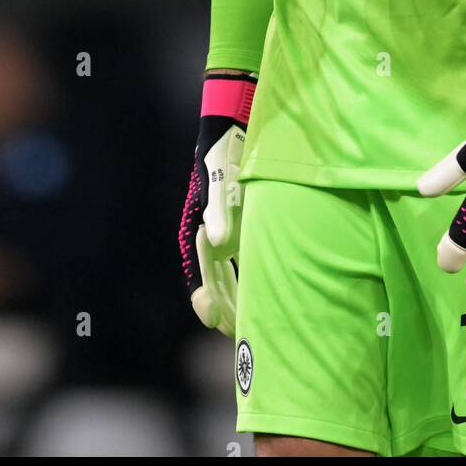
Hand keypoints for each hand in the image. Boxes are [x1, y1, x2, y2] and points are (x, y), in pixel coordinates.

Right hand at [178, 71, 255, 335]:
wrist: (230, 130)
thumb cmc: (223, 157)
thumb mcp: (221, 182)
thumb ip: (220, 212)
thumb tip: (219, 242)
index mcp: (199, 232)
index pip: (201, 278)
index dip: (210, 302)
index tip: (219, 322)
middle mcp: (209, 238)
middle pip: (214, 284)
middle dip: (226, 310)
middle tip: (240, 335)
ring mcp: (223, 234)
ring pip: (227, 277)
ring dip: (237, 300)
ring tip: (252, 324)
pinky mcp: (238, 226)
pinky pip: (242, 261)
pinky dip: (250, 278)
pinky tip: (266, 289)